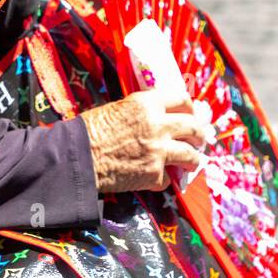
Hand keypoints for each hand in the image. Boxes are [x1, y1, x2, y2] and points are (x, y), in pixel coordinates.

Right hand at [79, 89, 207, 193]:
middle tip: (199, 139)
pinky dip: (164, 178)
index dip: (189, 107)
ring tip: (193, 162)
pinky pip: (169, 178)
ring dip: (194, 159)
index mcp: (148, 104)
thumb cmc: (90, 130)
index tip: (191, 113)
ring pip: (190, 155)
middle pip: (193, 127)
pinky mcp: (154, 175)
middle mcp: (159, 126)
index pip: (182, 99)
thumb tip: (157, 118)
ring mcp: (159, 151)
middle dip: (199, 134)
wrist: (78, 158)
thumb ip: (143, 112)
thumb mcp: (118, 109)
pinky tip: (158, 178)